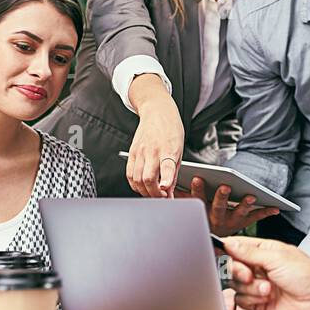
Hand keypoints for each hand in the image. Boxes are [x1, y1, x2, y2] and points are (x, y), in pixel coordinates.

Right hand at [126, 78, 184, 197]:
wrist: (157, 111)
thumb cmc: (171, 130)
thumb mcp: (179, 150)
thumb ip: (173, 173)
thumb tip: (170, 192)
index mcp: (169, 149)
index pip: (166, 167)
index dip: (165, 181)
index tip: (166, 190)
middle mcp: (153, 151)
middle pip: (148, 178)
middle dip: (154, 194)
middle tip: (162, 198)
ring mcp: (140, 151)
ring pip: (137, 179)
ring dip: (144, 191)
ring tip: (153, 193)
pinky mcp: (132, 152)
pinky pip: (129, 174)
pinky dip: (135, 184)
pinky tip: (142, 186)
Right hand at [179, 176, 278, 235]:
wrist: (221, 251)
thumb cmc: (206, 224)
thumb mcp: (194, 210)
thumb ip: (186, 198)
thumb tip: (175, 187)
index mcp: (203, 214)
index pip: (198, 200)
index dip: (198, 191)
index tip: (198, 179)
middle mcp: (218, 221)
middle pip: (218, 208)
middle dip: (221, 196)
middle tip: (224, 186)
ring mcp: (232, 224)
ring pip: (238, 214)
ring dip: (244, 204)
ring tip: (251, 196)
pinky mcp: (244, 225)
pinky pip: (255, 219)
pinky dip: (266, 212)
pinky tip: (275, 207)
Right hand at [222, 236, 309, 309]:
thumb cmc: (307, 277)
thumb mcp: (276, 258)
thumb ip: (250, 252)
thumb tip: (230, 243)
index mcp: (265, 251)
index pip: (238, 246)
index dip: (228, 249)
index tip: (221, 251)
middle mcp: (259, 268)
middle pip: (232, 267)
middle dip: (239, 272)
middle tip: (250, 275)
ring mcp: (257, 285)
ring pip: (235, 285)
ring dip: (250, 288)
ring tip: (268, 289)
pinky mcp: (257, 303)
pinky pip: (241, 300)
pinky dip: (252, 300)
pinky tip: (267, 299)